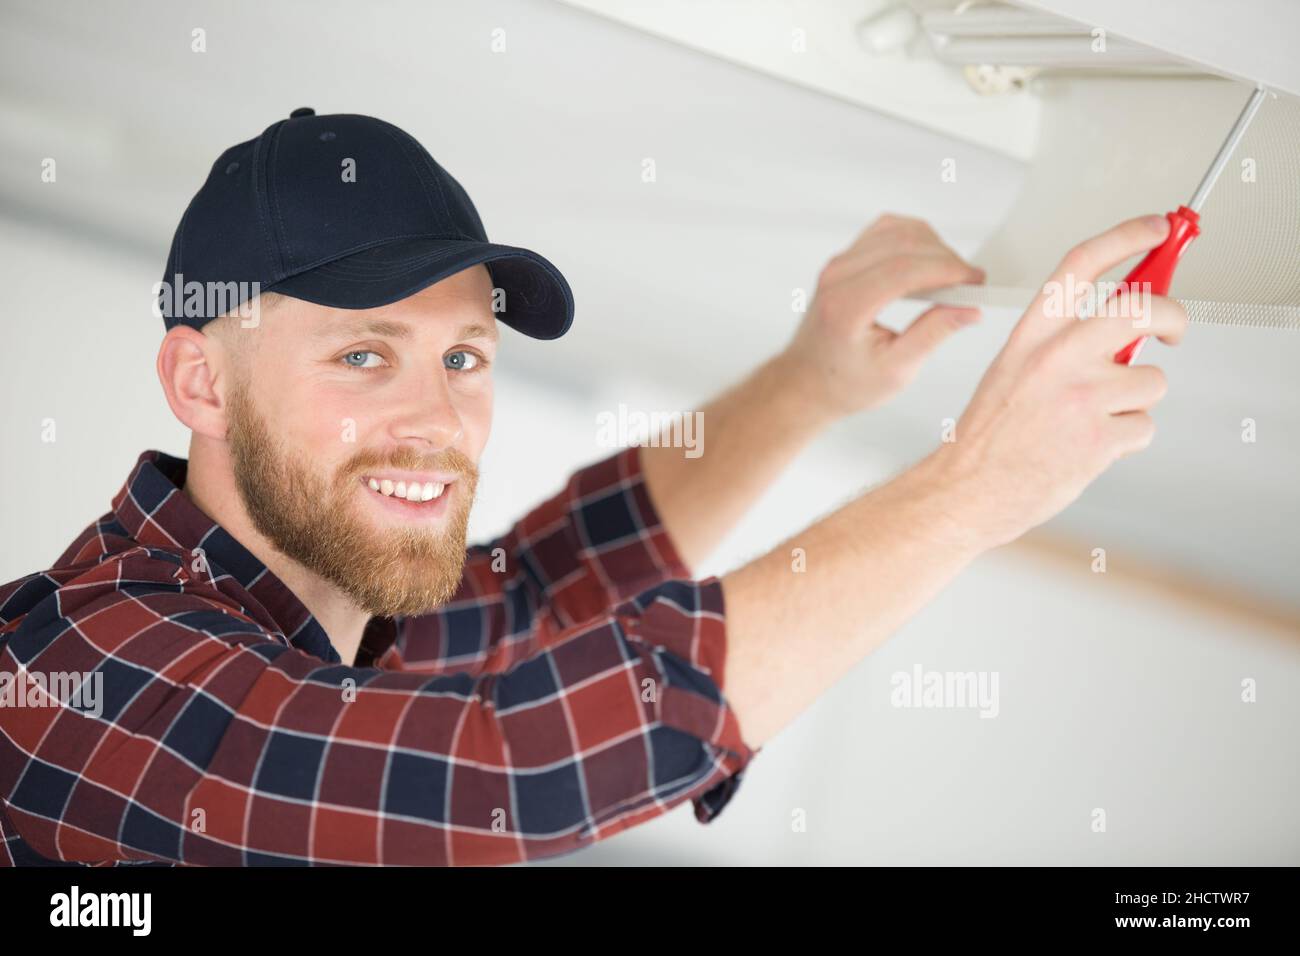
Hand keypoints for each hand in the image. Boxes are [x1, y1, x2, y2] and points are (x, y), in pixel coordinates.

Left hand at [782, 213, 985, 418]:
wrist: (808, 381)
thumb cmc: (846, 382)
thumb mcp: (895, 370)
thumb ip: (933, 334)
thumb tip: (971, 309)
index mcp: (846, 307)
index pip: (904, 270)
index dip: (948, 269)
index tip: (976, 280)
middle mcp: (837, 278)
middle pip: (903, 243)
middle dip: (946, 258)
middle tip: (971, 283)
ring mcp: (838, 264)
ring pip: (896, 230)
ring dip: (932, 246)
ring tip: (951, 277)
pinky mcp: (844, 259)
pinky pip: (884, 231)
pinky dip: (914, 239)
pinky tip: (928, 263)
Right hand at [925, 214, 1187, 548]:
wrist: (967, 491)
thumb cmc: (990, 436)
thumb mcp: (1012, 369)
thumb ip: (1061, 343)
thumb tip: (1124, 326)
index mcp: (1031, 334)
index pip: (1083, 263)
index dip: (1128, 236)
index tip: (1157, 229)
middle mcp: (1057, 357)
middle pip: (1143, 308)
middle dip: (1174, 317)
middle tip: (1174, 332)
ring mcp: (1081, 396)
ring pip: (1152, 380)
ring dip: (1136, 401)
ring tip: (1096, 419)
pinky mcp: (1100, 438)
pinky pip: (1144, 427)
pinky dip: (1126, 440)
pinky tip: (1090, 447)